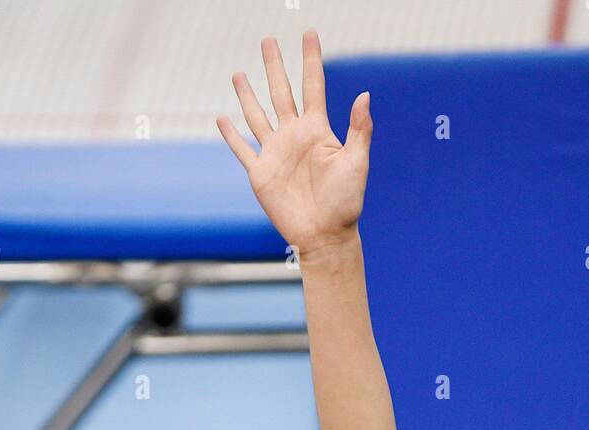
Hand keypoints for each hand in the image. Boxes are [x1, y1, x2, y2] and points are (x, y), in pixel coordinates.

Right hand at [217, 29, 371, 257]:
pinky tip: (222, 118)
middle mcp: (294, 137)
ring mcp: (275, 153)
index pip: (312, 86)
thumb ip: (360, 129)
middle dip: (275, 66)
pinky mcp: (261, 174)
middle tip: (268, 39)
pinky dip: (231, 135)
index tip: (309, 33)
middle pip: (281, 92)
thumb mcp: (357, 163)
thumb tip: (366, 94)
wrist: (325, 236)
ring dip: (247, 95)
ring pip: (257, 116)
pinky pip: (242, 150)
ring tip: (238, 73)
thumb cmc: (346, 203)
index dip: (311, 59)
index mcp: (317, 131)